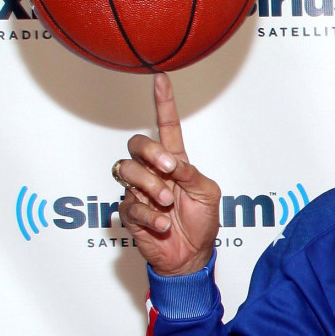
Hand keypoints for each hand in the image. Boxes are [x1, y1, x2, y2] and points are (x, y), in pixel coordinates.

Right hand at [113, 73, 219, 275]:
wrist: (192, 256)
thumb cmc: (203, 222)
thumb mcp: (208, 193)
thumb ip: (191, 174)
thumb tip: (173, 163)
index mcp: (176, 163)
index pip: (167, 127)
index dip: (163, 103)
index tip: (161, 79)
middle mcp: (154, 172)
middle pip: (137, 145)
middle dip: (150, 153)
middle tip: (169, 171)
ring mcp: (139, 191)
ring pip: (126, 170)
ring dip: (149, 185)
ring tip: (166, 203)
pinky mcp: (130, 212)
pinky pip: (129, 204)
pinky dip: (149, 215)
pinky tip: (162, 224)